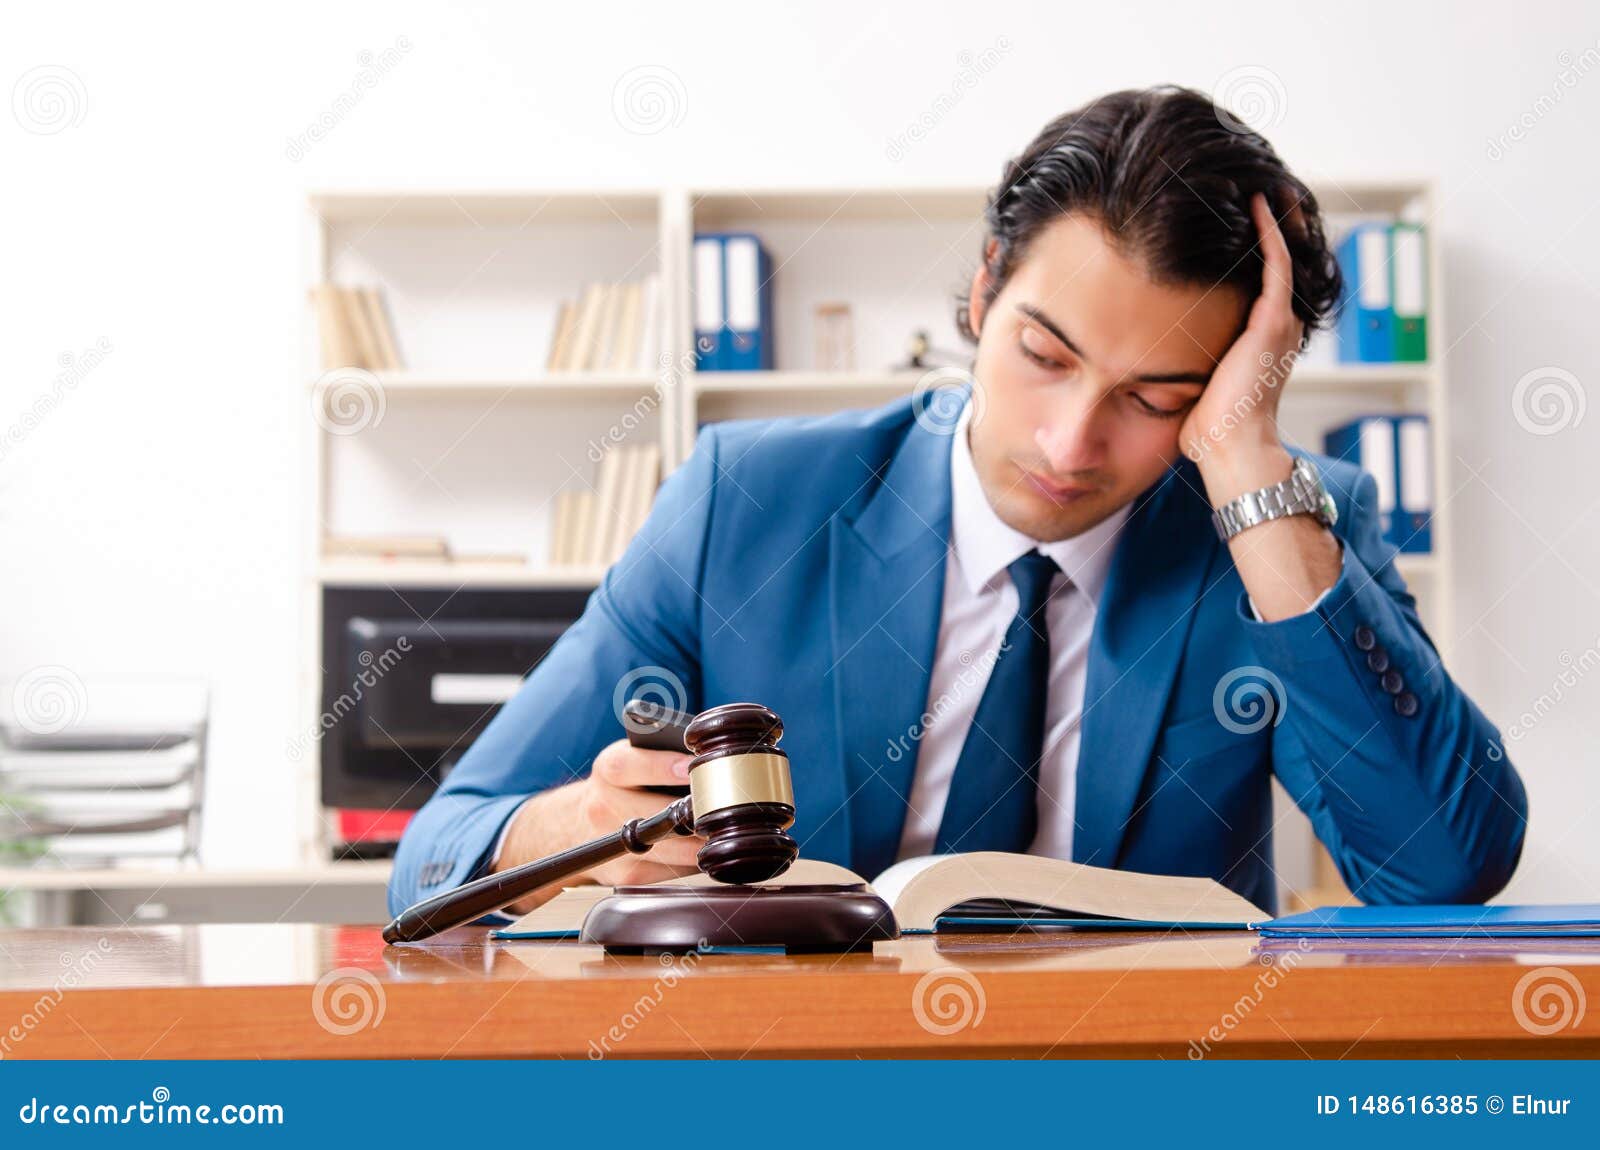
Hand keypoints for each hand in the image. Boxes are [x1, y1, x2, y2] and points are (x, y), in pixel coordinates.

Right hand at [492, 739, 703, 909]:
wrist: (575, 827)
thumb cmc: (617, 787)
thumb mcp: (629, 758)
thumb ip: (661, 754)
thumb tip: (706, 762)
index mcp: (608, 770)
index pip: (629, 766)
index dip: (663, 767)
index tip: (691, 767)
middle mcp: (604, 807)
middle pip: (657, 814)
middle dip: (696, 811)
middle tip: (725, 805)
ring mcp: (614, 844)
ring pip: (671, 847)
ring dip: (701, 840)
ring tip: (722, 829)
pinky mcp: (627, 875)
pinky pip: (673, 870)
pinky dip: (693, 860)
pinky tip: (702, 848)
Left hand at [1181, 191, 1303, 502]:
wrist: (1228, 447)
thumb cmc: (1206, 426)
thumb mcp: (1195, 381)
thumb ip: (1184, 359)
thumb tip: (1147, 353)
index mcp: (1261, 339)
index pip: (1260, 281)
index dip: (1252, 248)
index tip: (1233, 216)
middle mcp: (1278, 325)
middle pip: (1277, 260)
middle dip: (1269, 224)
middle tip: (1255, 185)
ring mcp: (1279, 322)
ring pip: (1282, 254)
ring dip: (1272, 219)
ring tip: (1261, 184)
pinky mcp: (1273, 322)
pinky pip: (1276, 263)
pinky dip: (1269, 231)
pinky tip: (1258, 203)